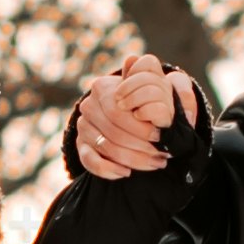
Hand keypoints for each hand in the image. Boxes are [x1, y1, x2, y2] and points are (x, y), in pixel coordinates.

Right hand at [65, 48, 195, 178]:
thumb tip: (148, 70)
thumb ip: (158, 78)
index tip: (160, 136)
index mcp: (102, 88)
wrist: (125, 112)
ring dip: (133, 160)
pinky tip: (127, 172)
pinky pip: (90, 161)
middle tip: (162, 154)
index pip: (119, 113)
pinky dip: (108, 169)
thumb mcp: (152, 85)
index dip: (140, 127)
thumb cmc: (143, 99)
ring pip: (106, 148)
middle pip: (114, 133)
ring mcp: (83, 126)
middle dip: (141, 146)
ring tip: (155, 163)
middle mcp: (88, 106)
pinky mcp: (81, 145)